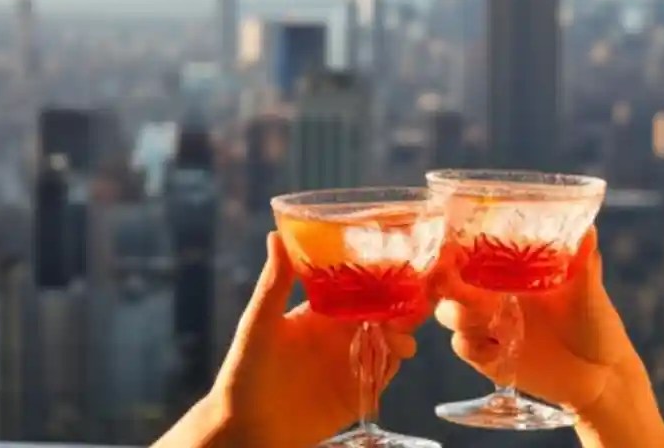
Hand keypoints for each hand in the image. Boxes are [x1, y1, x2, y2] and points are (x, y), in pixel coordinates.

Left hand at [201, 233, 423, 446]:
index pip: (356, 283)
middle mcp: (339, 331)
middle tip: (418, 293)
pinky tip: (398, 351)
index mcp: (319, 309)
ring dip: (403, 328)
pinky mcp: (358, 389)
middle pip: (381, 308)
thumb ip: (274, 283)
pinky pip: (386, 369)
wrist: (248, 429)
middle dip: (402, 299)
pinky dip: (397, 358)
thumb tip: (276, 235)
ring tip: (404, 326)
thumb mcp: (260, 324)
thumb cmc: (244, 372)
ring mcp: (350, 360)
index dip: (378, 272)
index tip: (399, 259)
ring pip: (390, 336)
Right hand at [434, 230, 663, 447]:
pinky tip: (492, 346)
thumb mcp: (590, 290)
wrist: (602, 376)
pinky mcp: (489, 358)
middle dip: (446, 282)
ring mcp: (489, 326)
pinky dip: (470, 344)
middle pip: (450, 283)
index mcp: (510, 272)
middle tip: (453, 282)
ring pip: (450, 313)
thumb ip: (583, 263)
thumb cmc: (596, 323)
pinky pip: (464, 347)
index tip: (449, 247)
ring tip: (484, 315)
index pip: (469, 253)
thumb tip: (589, 228)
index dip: (452, 249)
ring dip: (458, 312)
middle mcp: (493, 295)